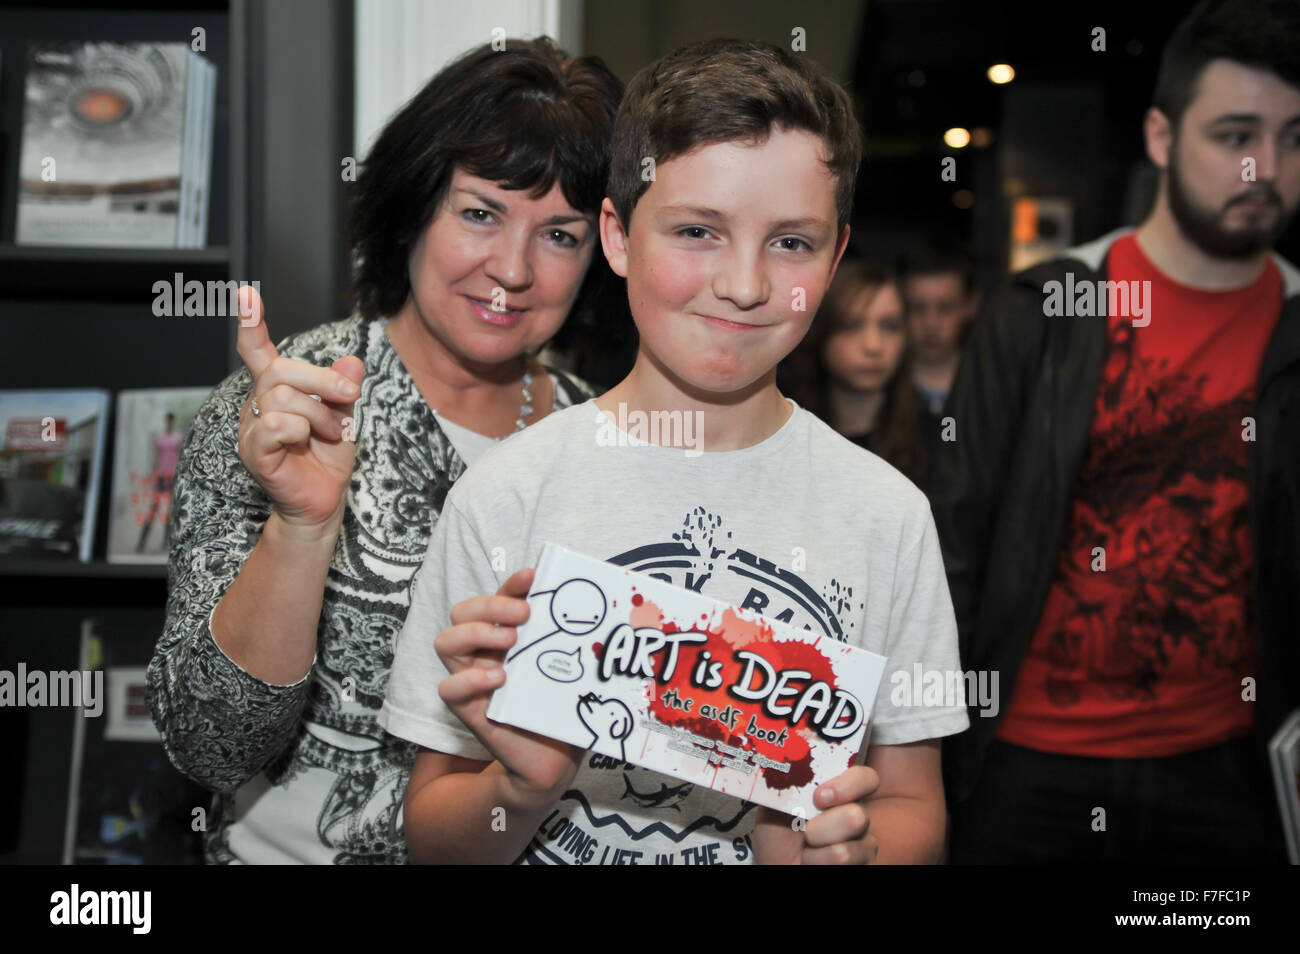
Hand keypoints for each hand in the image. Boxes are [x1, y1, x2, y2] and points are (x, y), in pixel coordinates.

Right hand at [235, 285, 364, 530]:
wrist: (324, 500)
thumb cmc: (327, 457)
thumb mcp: (343, 415)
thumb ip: (343, 388)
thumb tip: (352, 362)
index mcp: (276, 390)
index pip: (258, 352)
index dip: (252, 324)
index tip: (247, 295)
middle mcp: (258, 403)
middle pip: (281, 370)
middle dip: (323, 381)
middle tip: (349, 398)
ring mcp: (252, 428)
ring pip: (283, 398)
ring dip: (319, 415)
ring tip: (328, 434)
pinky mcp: (254, 452)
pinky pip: (274, 425)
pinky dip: (300, 431)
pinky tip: (305, 443)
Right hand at [435, 567, 582, 808]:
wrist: (556, 758)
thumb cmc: (562, 705)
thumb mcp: (570, 667)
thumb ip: (576, 640)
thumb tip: (612, 607)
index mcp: (506, 635)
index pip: (497, 597)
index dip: (510, 584)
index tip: (534, 577)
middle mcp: (484, 653)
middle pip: (462, 611)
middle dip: (491, 605)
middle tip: (523, 615)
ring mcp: (473, 679)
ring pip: (446, 642)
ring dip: (475, 633)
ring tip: (510, 641)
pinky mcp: (469, 709)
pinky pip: (448, 688)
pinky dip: (469, 679)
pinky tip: (499, 679)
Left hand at [751, 764, 880, 863]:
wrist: (776, 863)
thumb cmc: (778, 833)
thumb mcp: (776, 802)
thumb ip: (788, 781)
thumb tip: (787, 755)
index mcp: (840, 791)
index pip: (865, 778)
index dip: (849, 784)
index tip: (819, 797)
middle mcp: (857, 814)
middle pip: (859, 814)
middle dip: (824, 825)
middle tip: (806, 830)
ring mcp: (863, 843)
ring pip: (848, 845)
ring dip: (816, 847)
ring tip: (806, 848)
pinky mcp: (865, 864)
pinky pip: (844, 860)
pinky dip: (818, 862)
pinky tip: (812, 861)